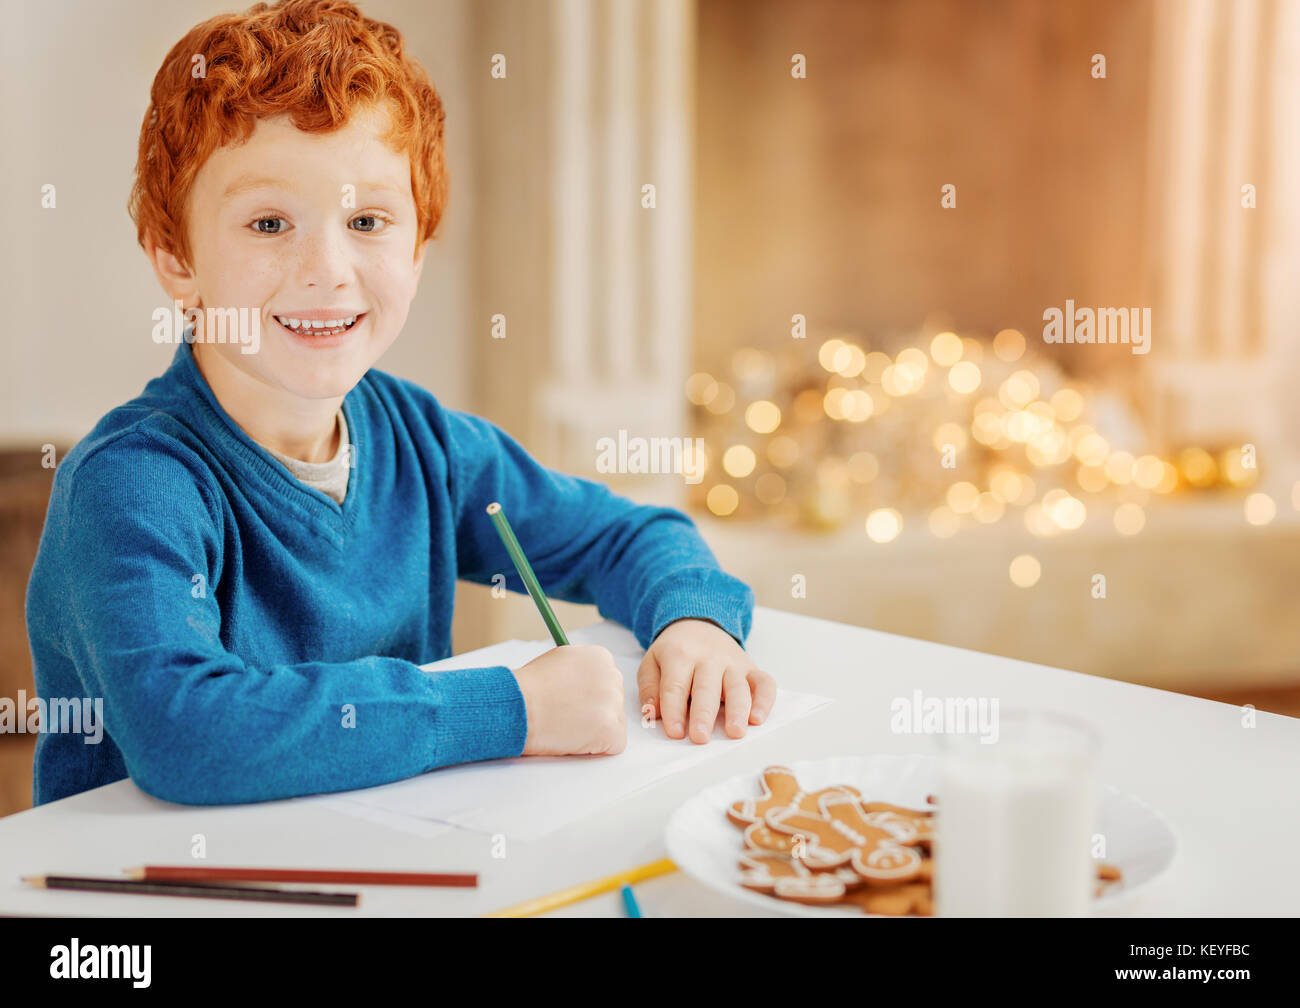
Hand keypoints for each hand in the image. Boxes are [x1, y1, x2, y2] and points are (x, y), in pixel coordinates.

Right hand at [512, 645, 625, 755]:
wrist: (519, 706)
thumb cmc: (528, 687)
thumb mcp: (558, 660)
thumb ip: (579, 669)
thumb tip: (584, 682)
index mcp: (601, 657)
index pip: (606, 680)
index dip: (588, 696)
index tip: (572, 702)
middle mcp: (613, 676)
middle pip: (613, 701)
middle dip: (595, 712)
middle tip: (569, 718)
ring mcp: (614, 703)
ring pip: (614, 723)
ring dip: (596, 730)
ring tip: (567, 727)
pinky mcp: (612, 730)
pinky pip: (615, 745)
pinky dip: (597, 748)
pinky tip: (575, 739)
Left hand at [637, 618, 776, 743]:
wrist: (699, 624)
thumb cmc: (675, 652)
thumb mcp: (652, 662)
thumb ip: (650, 687)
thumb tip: (652, 713)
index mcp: (679, 654)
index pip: (676, 685)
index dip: (674, 709)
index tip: (675, 732)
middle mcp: (709, 657)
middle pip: (706, 687)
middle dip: (704, 714)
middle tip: (700, 737)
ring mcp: (733, 662)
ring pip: (738, 686)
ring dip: (737, 710)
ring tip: (734, 732)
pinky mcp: (751, 668)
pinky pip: (764, 682)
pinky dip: (765, 701)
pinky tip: (757, 719)